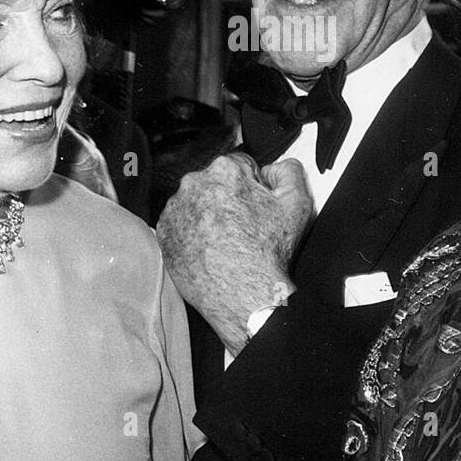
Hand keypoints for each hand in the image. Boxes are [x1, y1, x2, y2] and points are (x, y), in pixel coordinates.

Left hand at [155, 155, 312, 355]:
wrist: (243, 294)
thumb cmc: (267, 253)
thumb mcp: (296, 204)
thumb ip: (289, 171)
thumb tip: (274, 166)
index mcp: (225, 170)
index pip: (239, 166)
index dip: (252, 186)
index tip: (254, 206)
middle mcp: (194, 183)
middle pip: (215, 182)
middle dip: (228, 198)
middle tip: (242, 226)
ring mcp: (175, 209)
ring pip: (196, 202)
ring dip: (207, 214)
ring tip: (225, 240)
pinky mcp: (163, 232)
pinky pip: (179, 224)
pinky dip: (192, 233)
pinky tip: (209, 248)